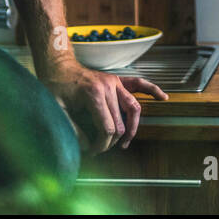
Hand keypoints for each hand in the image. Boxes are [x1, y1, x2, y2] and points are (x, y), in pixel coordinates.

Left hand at [39, 58, 167, 153]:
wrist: (58, 67)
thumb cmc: (55, 88)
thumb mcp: (57, 110)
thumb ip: (72, 130)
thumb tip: (88, 146)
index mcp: (93, 95)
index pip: (107, 128)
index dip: (101, 145)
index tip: (92, 151)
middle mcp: (107, 87)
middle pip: (119, 122)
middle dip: (112, 140)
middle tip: (100, 148)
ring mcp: (114, 82)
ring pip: (133, 108)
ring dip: (132, 127)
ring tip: (126, 142)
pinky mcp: (117, 80)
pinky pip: (139, 84)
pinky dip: (152, 90)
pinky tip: (163, 98)